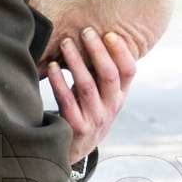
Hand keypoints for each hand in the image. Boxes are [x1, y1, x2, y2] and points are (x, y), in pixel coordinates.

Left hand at [47, 28, 136, 163]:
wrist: (75, 149)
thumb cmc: (85, 111)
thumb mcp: (101, 95)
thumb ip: (100, 72)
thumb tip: (94, 35)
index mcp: (120, 96)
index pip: (129, 71)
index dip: (122, 51)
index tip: (110, 33)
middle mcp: (111, 107)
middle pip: (109, 75)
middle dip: (97, 50)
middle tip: (85, 31)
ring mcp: (95, 119)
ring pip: (87, 85)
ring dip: (75, 61)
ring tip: (65, 43)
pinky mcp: (77, 128)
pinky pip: (67, 101)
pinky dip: (58, 82)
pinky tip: (52, 67)